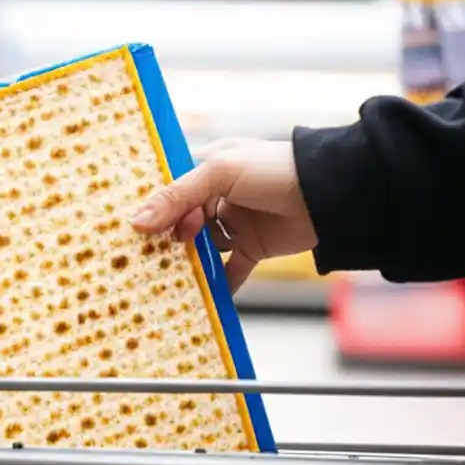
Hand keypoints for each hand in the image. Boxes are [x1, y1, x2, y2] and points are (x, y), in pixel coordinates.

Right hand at [130, 138, 316, 292]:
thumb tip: (136, 222)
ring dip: (189, 261)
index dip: (154, 208)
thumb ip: (177, 197)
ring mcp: (236, 223)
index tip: (134, 228)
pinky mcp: (253, 247)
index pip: (171, 191)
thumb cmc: (274, 169)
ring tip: (168, 275)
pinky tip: (201, 296)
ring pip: (202, 247)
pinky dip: (218, 283)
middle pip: (182, 221)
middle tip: (156, 252)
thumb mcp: (219, 173)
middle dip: (169, 238)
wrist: (330, 192)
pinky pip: (229, 270)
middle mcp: (218, 196)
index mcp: (208, 168)